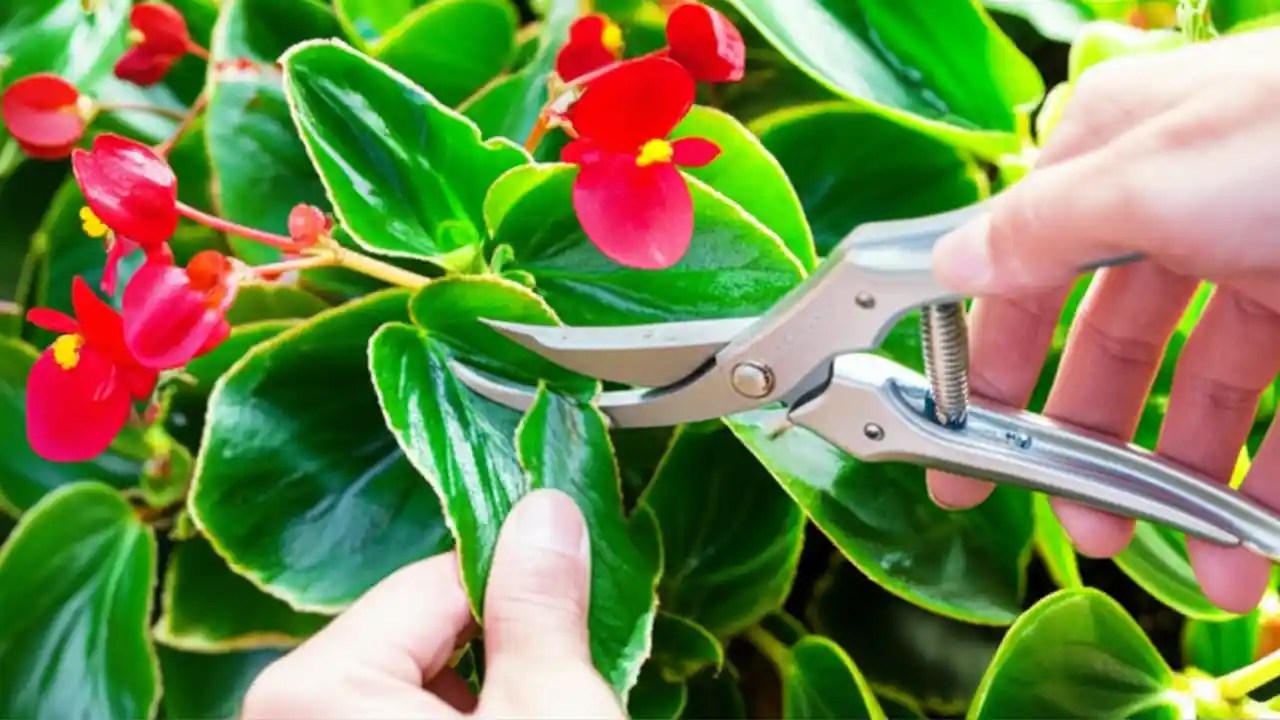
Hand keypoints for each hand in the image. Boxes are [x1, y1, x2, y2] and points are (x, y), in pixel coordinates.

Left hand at [240, 489, 622, 718]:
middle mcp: (284, 711)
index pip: (438, 583)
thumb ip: (541, 604)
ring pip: (411, 681)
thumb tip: (545, 511)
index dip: (519, 587)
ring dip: (478, 695)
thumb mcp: (550, 712)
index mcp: (316, 686)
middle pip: (422, 630)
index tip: (577, 584)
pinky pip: (391, 718)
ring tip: (537, 716)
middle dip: (498, 648)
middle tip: (560, 686)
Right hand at [927, 27, 1279, 613]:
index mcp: (1112, 162)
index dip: (984, 361)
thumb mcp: (1144, 179)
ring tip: (1201, 563)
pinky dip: (1274, 480)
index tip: (960, 443)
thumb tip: (948, 267)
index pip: (1019, 273)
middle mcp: (1177, 211)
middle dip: (1094, 446)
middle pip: (1111, 346)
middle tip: (1082, 525)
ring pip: (1205, 391)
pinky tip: (1263, 539)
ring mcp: (1258, 259)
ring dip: (1193, 484)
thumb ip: (1034, 234)